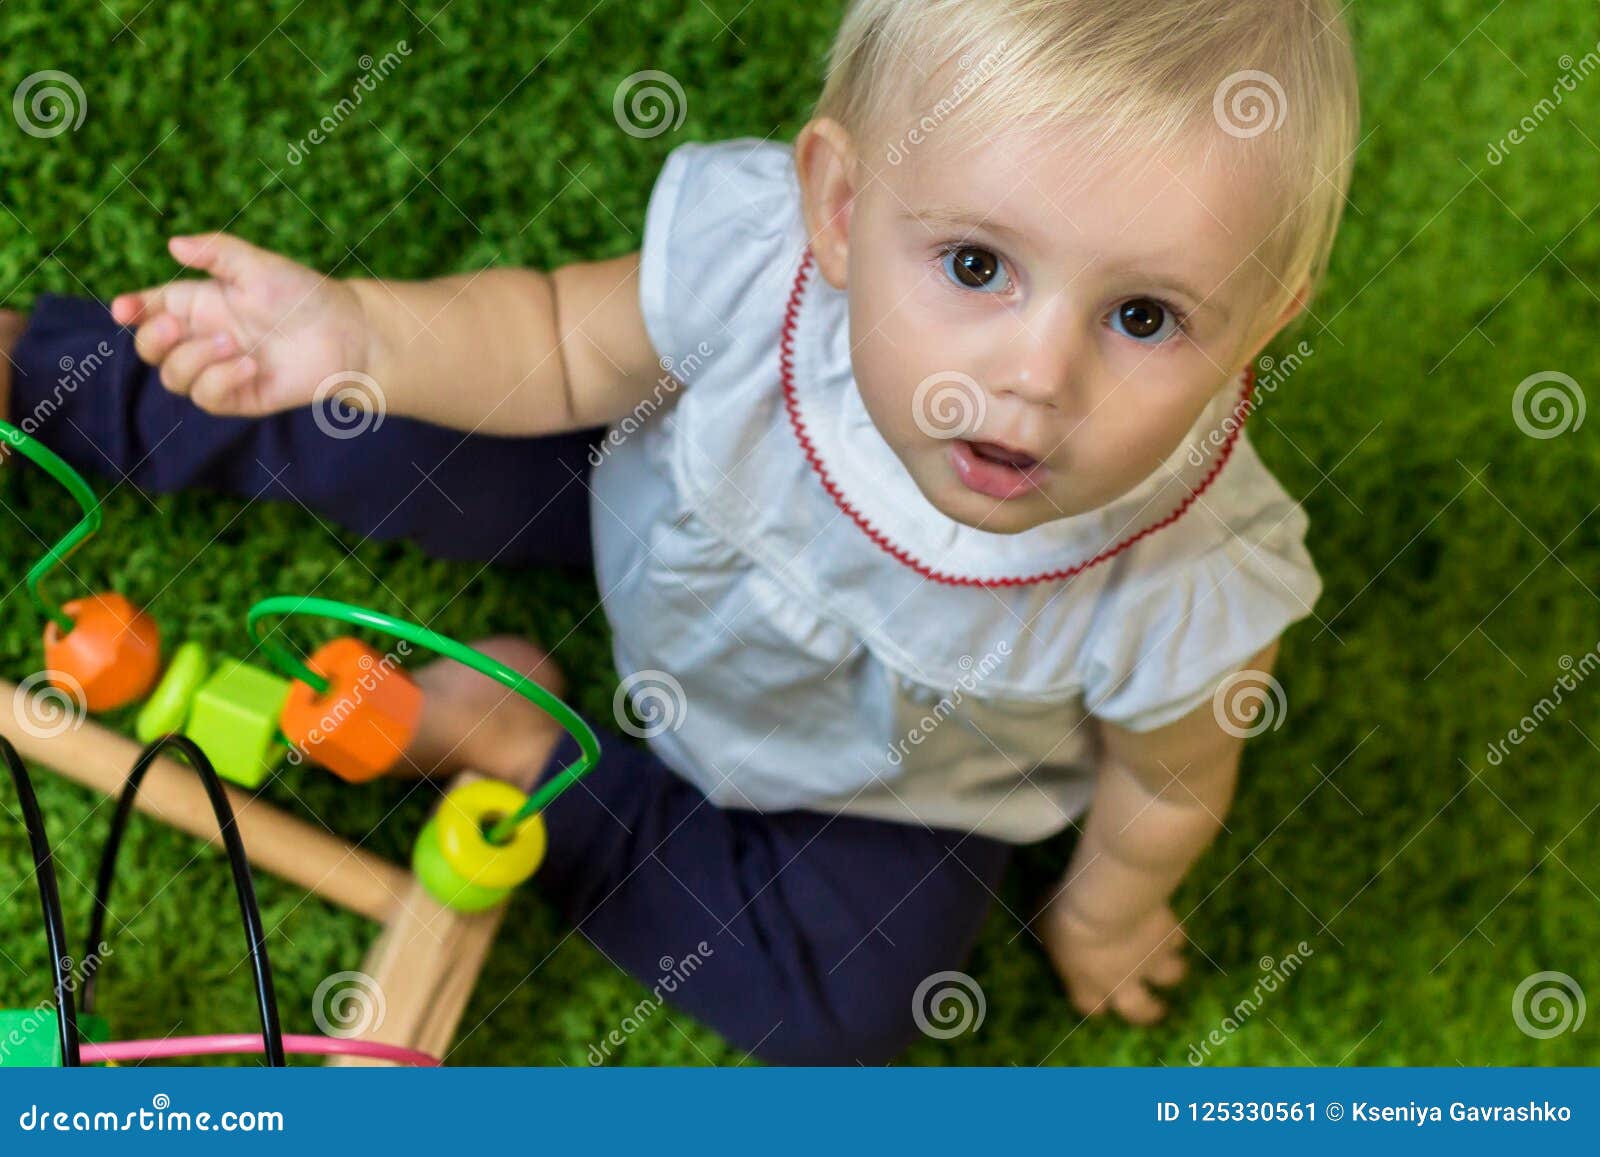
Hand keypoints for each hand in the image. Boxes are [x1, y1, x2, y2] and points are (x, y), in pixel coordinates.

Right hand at [111, 232, 369, 416]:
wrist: (346, 334)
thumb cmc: (302, 294)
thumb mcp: (258, 266)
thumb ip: (218, 252)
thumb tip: (174, 244)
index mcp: (198, 305)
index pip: (149, 310)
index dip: (130, 310)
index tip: (123, 309)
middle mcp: (203, 339)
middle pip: (151, 350)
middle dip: (153, 340)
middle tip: (174, 327)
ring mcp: (220, 370)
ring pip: (175, 378)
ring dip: (194, 360)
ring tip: (234, 344)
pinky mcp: (240, 397)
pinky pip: (209, 398)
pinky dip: (221, 381)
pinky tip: (250, 366)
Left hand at [1039, 896, 1188, 1024]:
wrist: (1107, 902)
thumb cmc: (1064, 916)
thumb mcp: (1042, 924)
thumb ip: (1049, 933)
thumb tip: (1046, 926)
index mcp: (1086, 983)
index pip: (1091, 1007)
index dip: (1094, 1003)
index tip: (1096, 999)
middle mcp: (1122, 981)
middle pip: (1141, 1011)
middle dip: (1149, 1012)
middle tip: (1156, 1009)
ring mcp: (1149, 961)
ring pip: (1170, 976)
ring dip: (1170, 971)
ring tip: (1172, 966)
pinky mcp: (1169, 938)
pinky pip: (1177, 941)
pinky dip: (1174, 937)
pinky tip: (1170, 929)